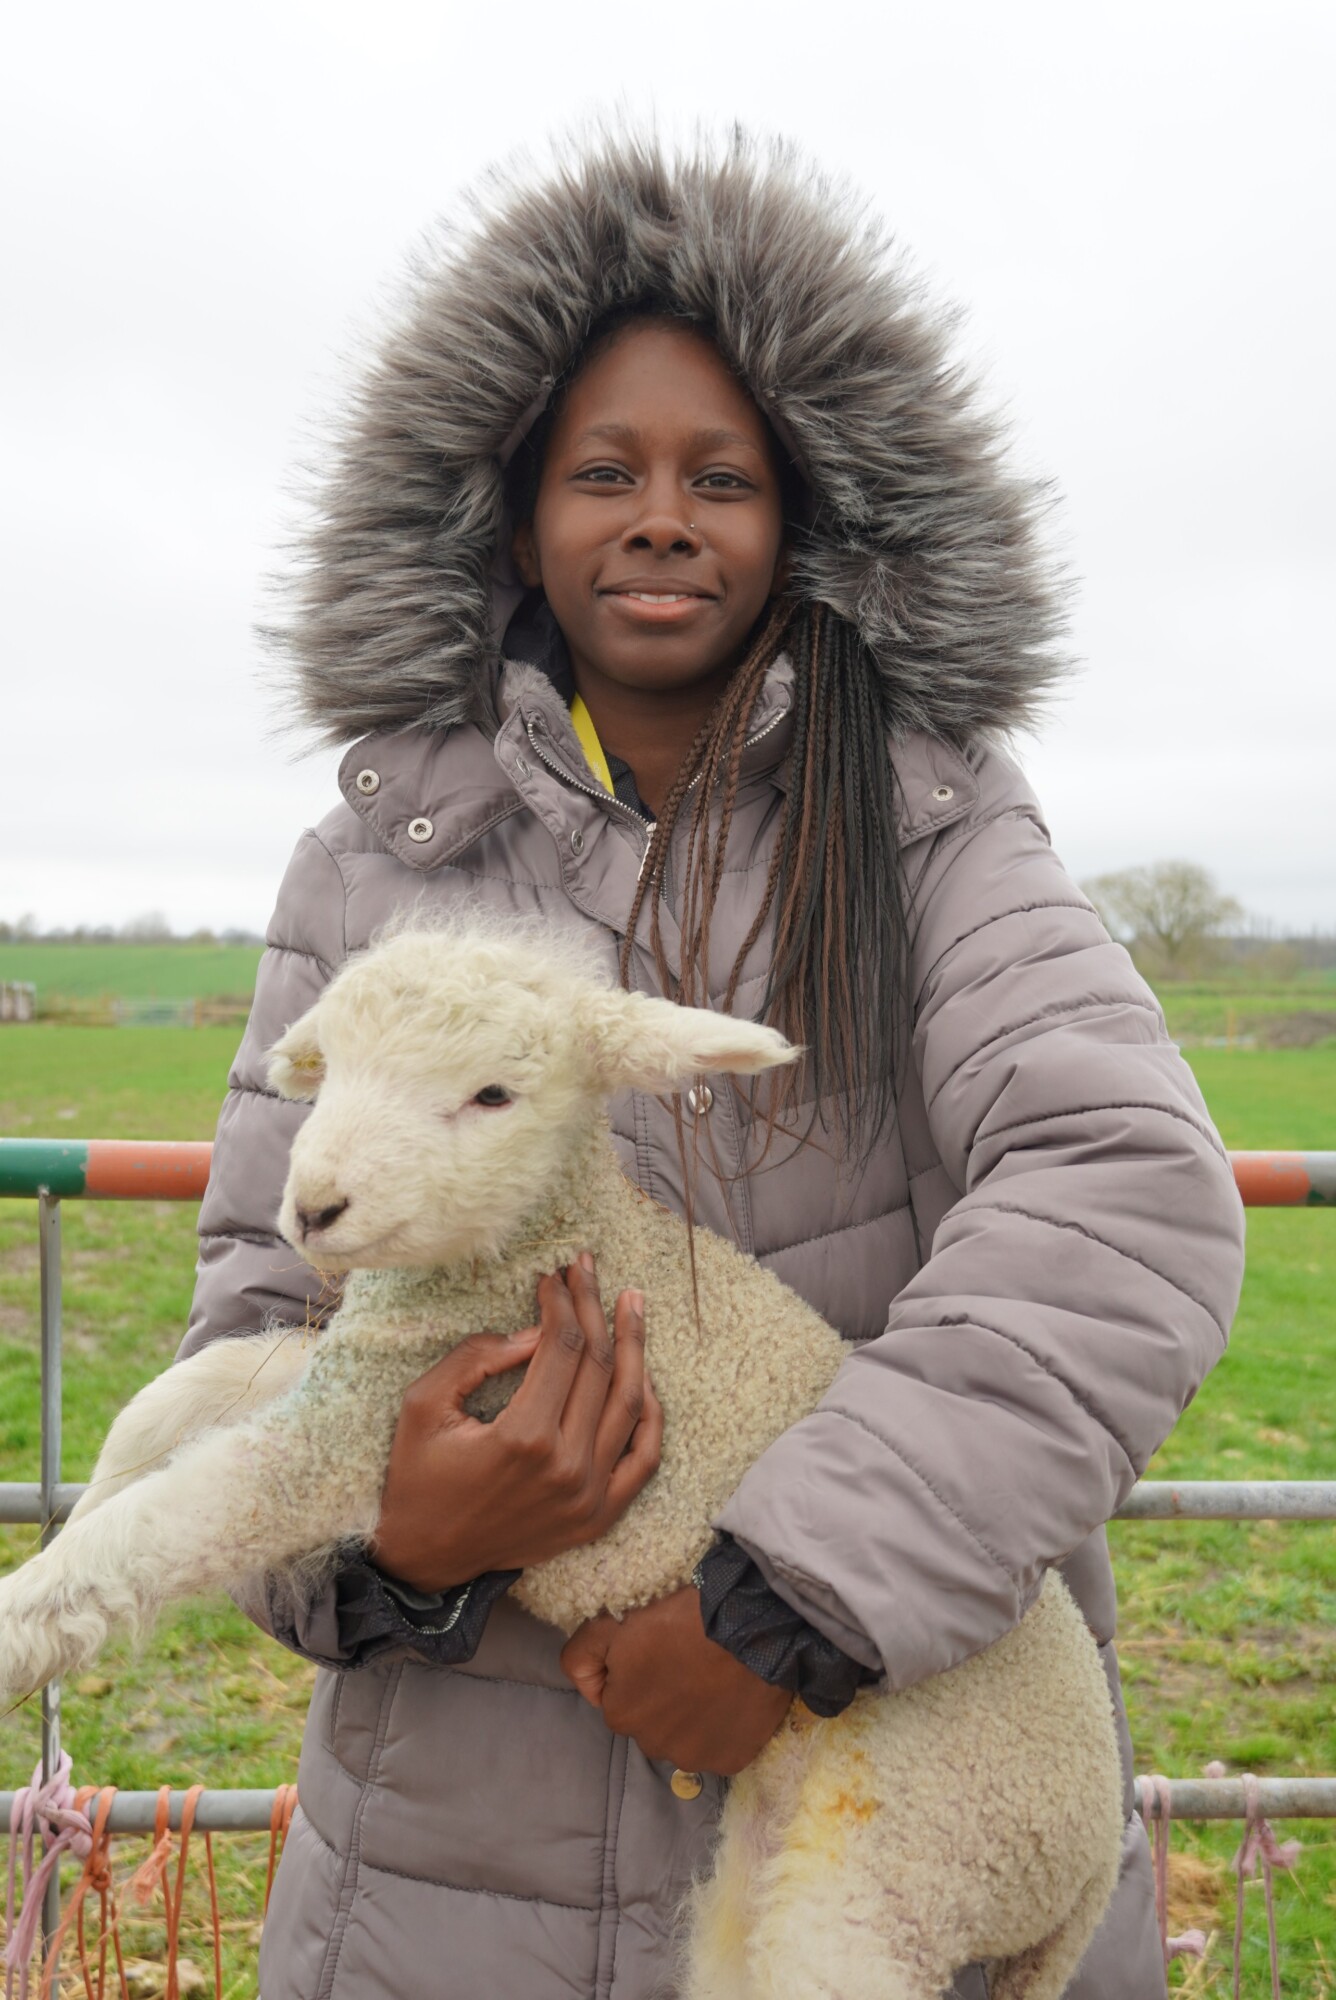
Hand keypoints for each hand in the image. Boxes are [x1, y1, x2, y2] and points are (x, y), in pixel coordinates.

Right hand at [369, 1256, 661, 1591]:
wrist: (425, 1559)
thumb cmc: (418, 1477)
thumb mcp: (423, 1405)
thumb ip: (476, 1358)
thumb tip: (534, 1331)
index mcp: (523, 1437)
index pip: (562, 1347)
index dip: (561, 1302)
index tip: (553, 1274)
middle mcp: (566, 1467)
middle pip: (598, 1367)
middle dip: (595, 1308)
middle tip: (588, 1268)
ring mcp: (590, 1496)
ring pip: (631, 1405)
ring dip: (634, 1347)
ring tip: (630, 1303)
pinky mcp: (599, 1517)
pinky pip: (644, 1457)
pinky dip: (651, 1413)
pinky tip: (643, 1375)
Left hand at [560, 1588, 789, 1774]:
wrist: (751, 1623)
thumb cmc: (678, 1617)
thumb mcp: (610, 1620)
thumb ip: (580, 1656)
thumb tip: (583, 1683)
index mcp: (621, 1716)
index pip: (619, 1697)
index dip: (636, 1670)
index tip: (658, 1648)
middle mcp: (654, 1747)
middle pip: (652, 1720)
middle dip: (663, 1696)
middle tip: (686, 1658)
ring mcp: (697, 1758)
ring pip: (686, 1735)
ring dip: (693, 1713)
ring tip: (713, 1674)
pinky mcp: (733, 1759)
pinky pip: (721, 1745)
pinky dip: (725, 1725)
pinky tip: (733, 1694)